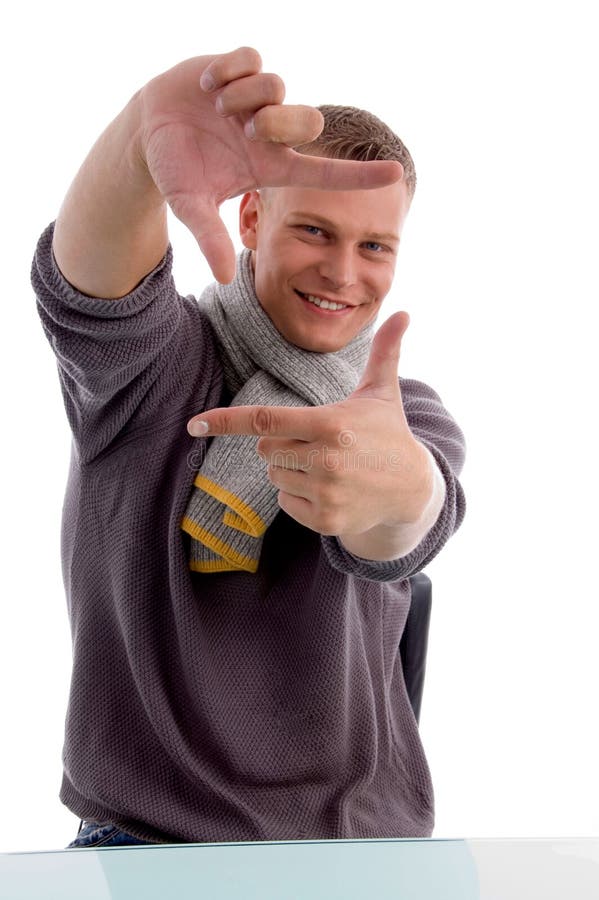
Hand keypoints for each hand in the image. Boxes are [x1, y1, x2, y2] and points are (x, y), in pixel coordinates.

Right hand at [139, 47, 402, 282]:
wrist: (147, 132)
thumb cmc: (176, 172)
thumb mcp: (191, 207)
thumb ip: (211, 239)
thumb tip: (225, 279)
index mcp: (270, 166)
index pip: (324, 173)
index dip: (359, 175)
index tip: (396, 175)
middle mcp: (271, 133)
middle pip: (309, 120)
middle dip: (277, 122)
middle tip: (243, 128)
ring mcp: (256, 100)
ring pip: (277, 86)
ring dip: (243, 97)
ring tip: (216, 107)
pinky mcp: (238, 68)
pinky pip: (250, 58)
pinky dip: (226, 71)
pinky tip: (205, 86)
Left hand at [186, 312, 433, 536]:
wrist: (414, 490)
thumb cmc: (389, 434)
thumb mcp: (384, 393)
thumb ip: (385, 353)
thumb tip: (404, 313)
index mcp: (331, 424)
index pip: (265, 420)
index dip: (226, 420)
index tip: (195, 424)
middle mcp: (326, 460)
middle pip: (266, 449)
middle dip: (283, 444)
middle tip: (317, 443)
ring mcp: (326, 493)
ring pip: (274, 477)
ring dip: (290, 471)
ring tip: (327, 467)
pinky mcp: (326, 520)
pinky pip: (285, 504)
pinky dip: (298, 497)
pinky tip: (329, 490)